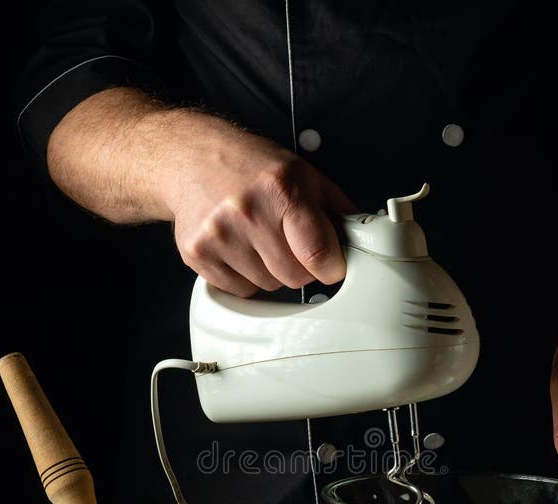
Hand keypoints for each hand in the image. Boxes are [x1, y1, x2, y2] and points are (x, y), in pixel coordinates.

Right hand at [46, 88, 356, 297]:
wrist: (189, 158)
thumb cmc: (251, 166)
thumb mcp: (302, 173)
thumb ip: (337, 209)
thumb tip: (367, 241)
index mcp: (283, 190)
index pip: (319, 255)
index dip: (331, 266)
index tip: (329, 262)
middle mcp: (249, 212)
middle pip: (295, 278)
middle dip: (299, 266)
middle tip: (287, 242)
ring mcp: (219, 235)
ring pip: (268, 287)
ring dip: (270, 271)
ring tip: (258, 239)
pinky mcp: (197, 254)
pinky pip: (239, 290)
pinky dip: (244, 277)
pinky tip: (238, 247)